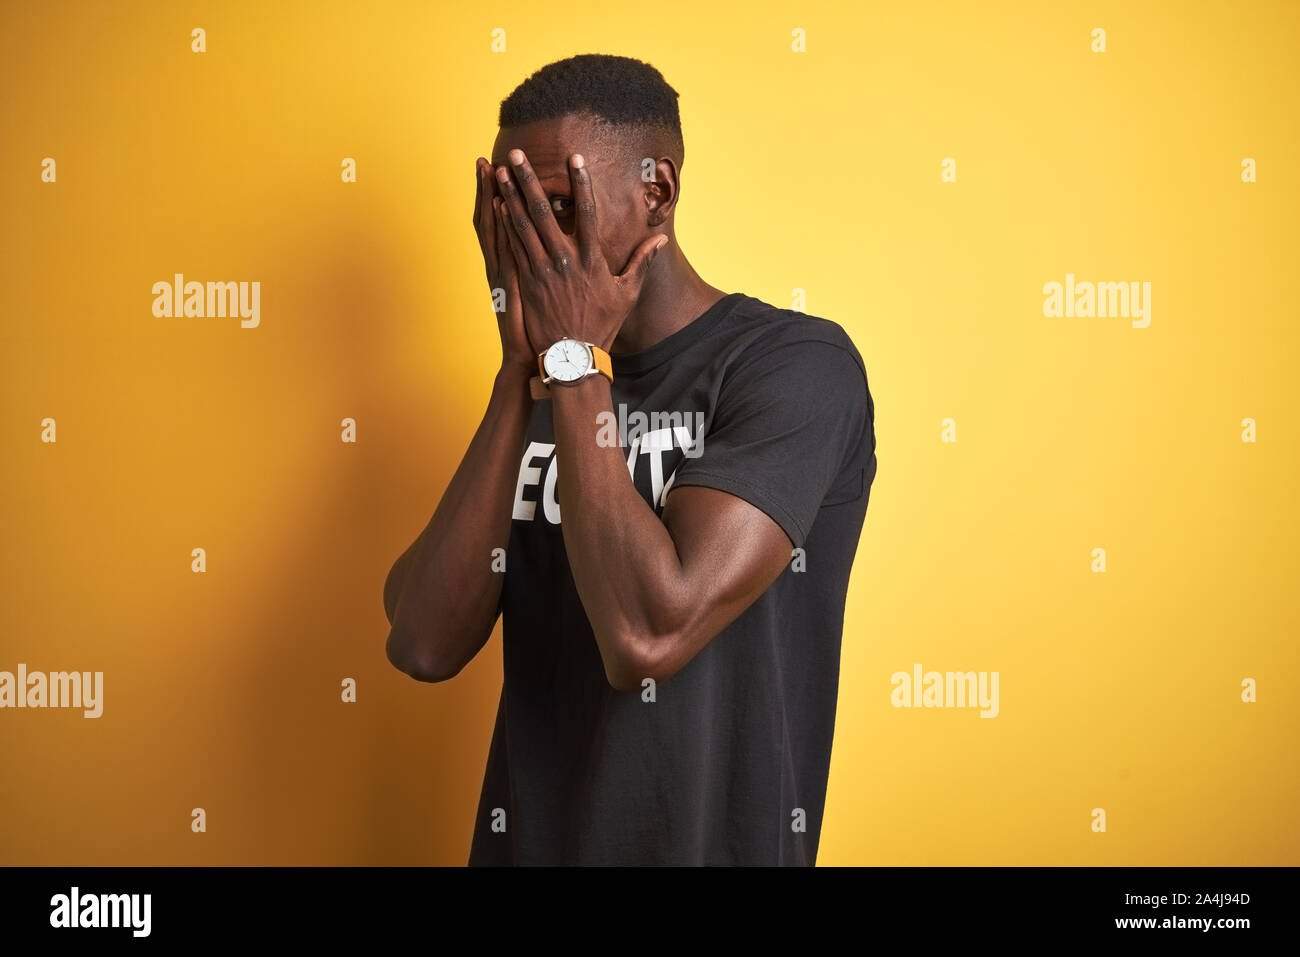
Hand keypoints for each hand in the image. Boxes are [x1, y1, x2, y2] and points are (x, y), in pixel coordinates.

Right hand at [472, 156, 533, 375]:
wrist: (538, 359)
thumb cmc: (544, 330)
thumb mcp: (541, 295)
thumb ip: (543, 269)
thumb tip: (553, 250)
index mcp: (512, 265)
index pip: (501, 223)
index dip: (496, 197)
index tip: (496, 169)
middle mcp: (503, 266)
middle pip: (492, 220)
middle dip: (489, 189)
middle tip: (485, 160)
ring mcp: (506, 275)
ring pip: (495, 231)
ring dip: (493, 200)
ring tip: (489, 172)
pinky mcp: (513, 286)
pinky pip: (506, 253)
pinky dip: (502, 230)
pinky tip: (502, 209)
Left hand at [494, 149, 667, 353]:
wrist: (573, 357)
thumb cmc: (602, 325)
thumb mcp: (627, 294)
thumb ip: (641, 263)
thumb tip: (660, 241)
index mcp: (591, 260)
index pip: (587, 213)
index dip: (581, 184)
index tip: (575, 159)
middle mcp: (565, 261)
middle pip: (544, 213)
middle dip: (530, 181)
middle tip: (519, 154)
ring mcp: (542, 272)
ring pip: (523, 226)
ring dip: (511, 197)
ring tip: (503, 172)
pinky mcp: (525, 283)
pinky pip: (513, 248)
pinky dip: (505, 225)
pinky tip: (497, 206)